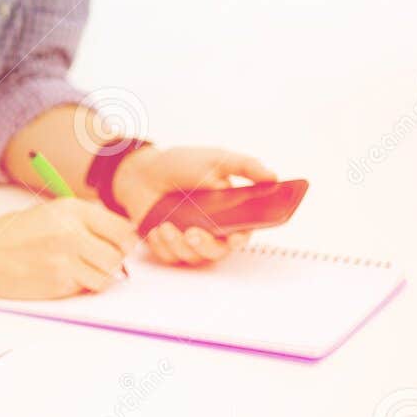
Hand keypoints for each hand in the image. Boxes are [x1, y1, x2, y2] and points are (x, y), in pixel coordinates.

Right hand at [0, 197, 136, 298]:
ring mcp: (65, 257)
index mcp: (71, 208)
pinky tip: (60, 276)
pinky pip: (87, 288)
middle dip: (112, 261)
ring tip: (76, 269)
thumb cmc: (11, 234)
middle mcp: (71, 230)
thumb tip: (120, 236)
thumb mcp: (49, 213)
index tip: (117, 246)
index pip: (123, 228)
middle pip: (119, 254)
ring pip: (108, 275)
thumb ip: (83, 221)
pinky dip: (79, 286)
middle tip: (96, 261)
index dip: (124, 241)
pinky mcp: (58, 281)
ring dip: (98, 276)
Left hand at [113, 145, 274, 266]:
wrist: (143, 171)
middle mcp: (213, 230)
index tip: (234, 235)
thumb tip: (272, 177)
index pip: (244, 232)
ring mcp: (190, 239)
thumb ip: (245, 166)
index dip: (240, 238)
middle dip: (206, 245)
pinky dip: (162, 246)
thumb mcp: (215, 158)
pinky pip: (170, 257)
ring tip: (166, 226)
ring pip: (193, 257)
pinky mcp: (169, 245)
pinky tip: (156, 230)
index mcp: (231, 212)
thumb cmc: (181, 165)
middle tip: (193, 233)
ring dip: (179, 244)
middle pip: (218, 251)